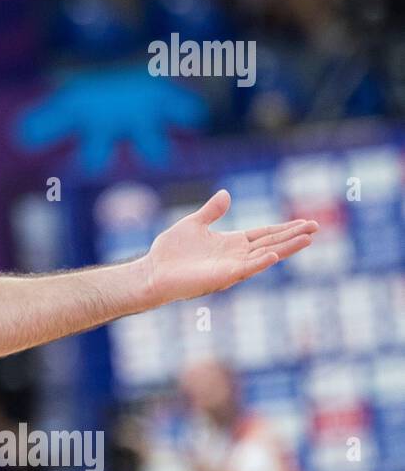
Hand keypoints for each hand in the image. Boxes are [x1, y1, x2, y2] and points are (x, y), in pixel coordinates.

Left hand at [138, 189, 316, 306]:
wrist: (152, 271)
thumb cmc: (170, 251)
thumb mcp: (194, 223)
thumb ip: (212, 211)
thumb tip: (226, 193)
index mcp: (232, 243)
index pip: (265, 234)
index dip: (285, 228)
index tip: (306, 222)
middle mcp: (236, 256)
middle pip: (272, 244)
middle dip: (294, 236)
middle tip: (317, 227)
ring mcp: (231, 267)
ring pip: (265, 256)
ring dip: (286, 248)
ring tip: (307, 239)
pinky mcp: (221, 277)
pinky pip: (244, 269)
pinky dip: (259, 262)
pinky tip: (273, 255)